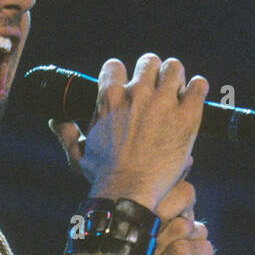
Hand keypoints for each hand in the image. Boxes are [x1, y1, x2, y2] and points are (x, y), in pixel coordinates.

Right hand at [50, 53, 208, 209]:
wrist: (128, 193)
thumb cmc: (102, 177)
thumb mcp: (79, 155)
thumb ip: (67, 134)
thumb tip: (56, 120)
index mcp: (110, 98)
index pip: (115, 66)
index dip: (122, 75)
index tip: (127, 87)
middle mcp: (137, 93)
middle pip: (149, 62)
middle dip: (153, 72)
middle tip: (157, 90)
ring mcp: (163, 103)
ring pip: (175, 68)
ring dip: (176, 77)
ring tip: (178, 92)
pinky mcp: (187, 116)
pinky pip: (199, 86)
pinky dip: (198, 88)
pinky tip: (194, 98)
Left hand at [138, 175, 215, 254]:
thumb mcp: (125, 233)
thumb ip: (138, 204)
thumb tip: (152, 174)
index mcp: (165, 205)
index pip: (174, 180)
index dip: (161, 190)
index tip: (144, 209)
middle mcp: (183, 215)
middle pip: (183, 194)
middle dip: (157, 218)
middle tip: (142, 243)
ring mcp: (196, 233)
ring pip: (181, 225)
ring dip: (157, 249)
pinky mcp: (204, 254)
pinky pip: (185, 246)